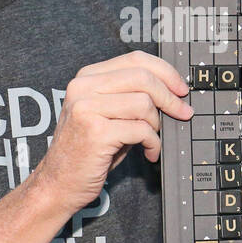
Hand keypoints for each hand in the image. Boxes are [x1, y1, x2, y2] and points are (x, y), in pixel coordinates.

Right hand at [32, 49, 193, 214]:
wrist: (58, 183)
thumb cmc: (88, 150)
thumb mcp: (106, 114)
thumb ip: (130, 96)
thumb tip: (172, 90)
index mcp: (87, 77)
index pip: (135, 60)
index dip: (165, 72)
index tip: (180, 89)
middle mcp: (83, 88)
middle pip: (143, 77)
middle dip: (170, 96)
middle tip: (183, 112)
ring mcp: (87, 108)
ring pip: (144, 103)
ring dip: (157, 125)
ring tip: (152, 139)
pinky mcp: (96, 131)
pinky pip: (141, 130)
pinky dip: (153, 143)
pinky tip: (149, 153)